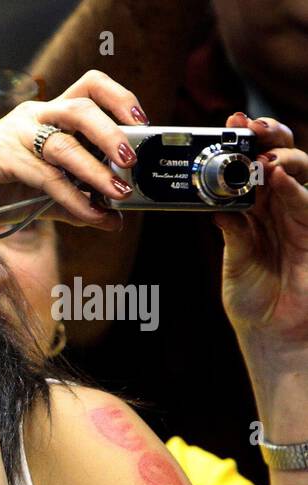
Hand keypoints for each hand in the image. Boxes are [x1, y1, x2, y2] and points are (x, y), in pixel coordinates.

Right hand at [0, 69, 147, 229]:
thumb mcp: (44, 194)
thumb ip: (78, 203)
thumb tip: (115, 220)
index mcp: (47, 114)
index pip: (90, 87)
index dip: (120, 98)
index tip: (142, 120)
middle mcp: (34, 117)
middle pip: (82, 107)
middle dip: (113, 132)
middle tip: (132, 159)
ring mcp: (16, 135)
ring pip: (65, 143)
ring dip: (97, 170)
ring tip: (119, 192)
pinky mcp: (2, 158)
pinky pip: (47, 177)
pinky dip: (73, 198)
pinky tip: (91, 215)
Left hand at [216, 112, 307, 357]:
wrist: (275, 334)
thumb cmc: (255, 300)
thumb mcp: (235, 261)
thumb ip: (230, 231)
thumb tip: (213, 205)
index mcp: (257, 210)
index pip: (252, 166)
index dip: (245, 141)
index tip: (230, 121)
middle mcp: (280, 208)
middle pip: (280, 158)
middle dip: (267, 136)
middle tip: (247, 124)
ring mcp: (299, 218)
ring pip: (296, 174)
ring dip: (281, 157)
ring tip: (260, 154)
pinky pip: (306, 203)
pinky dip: (292, 189)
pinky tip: (277, 178)